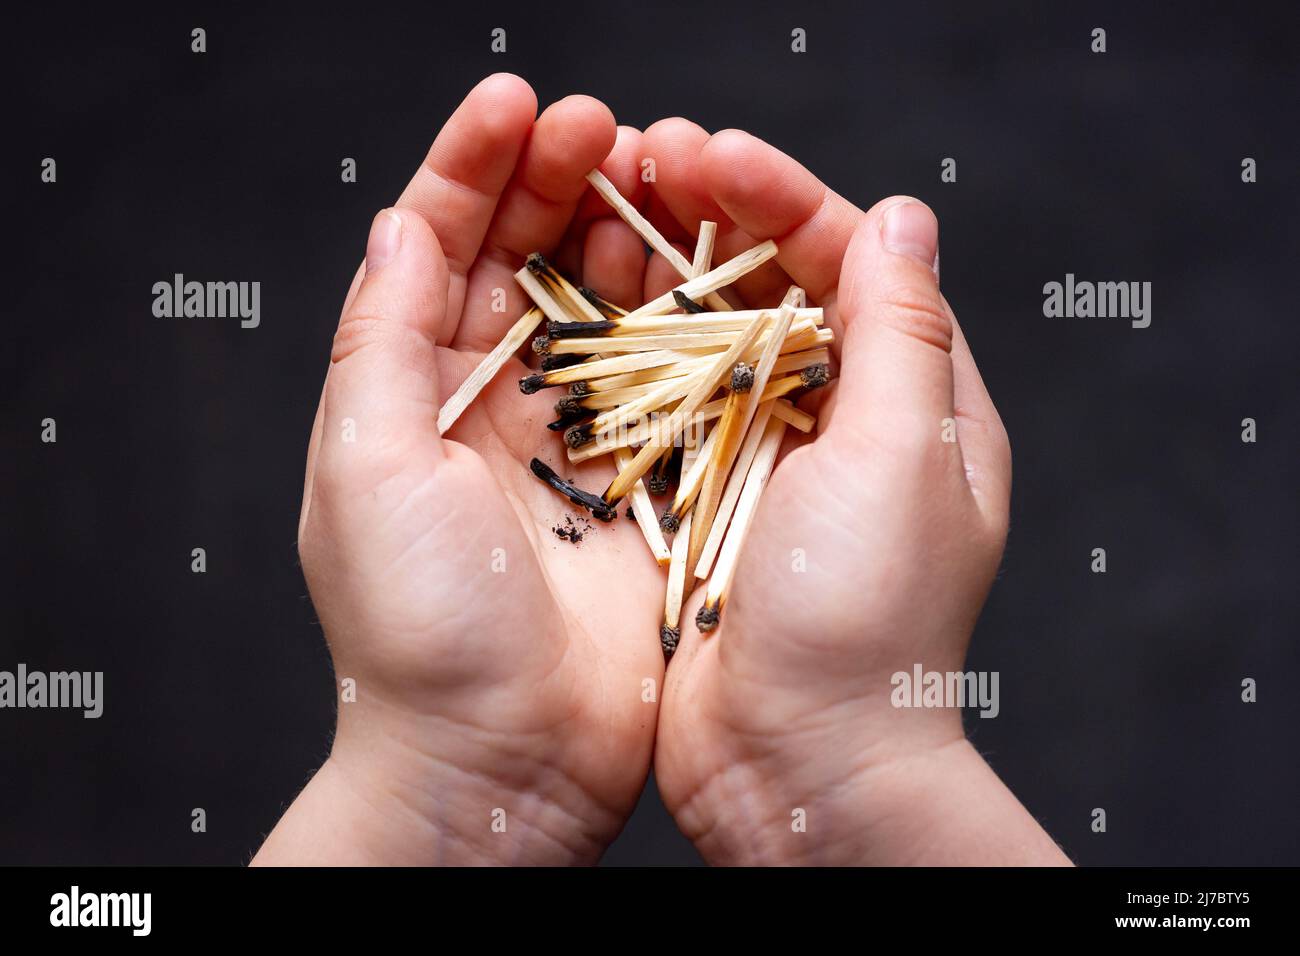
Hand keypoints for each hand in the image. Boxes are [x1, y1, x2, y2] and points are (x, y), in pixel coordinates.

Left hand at [255, 75, 669, 864]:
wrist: (506, 761)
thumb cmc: (417, 630)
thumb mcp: (365, 469)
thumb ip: (381, 341)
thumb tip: (398, 225)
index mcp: (410, 392)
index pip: (436, 247)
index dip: (471, 166)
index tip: (517, 103)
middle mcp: (491, 402)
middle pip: (525, 258)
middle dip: (555, 179)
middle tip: (602, 123)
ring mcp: (574, 437)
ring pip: (602, 303)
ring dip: (625, 230)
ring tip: (660, 171)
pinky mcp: (645, 477)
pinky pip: (667, 375)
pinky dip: (684, 315)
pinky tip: (706, 265)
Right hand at [642, 122, 1068, 864]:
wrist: (798, 768)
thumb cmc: (867, 623)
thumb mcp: (903, 460)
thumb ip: (902, 334)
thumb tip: (901, 218)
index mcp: (918, 408)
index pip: (856, 266)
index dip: (786, 199)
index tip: (713, 157)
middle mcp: (850, 428)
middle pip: (783, 290)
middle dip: (719, 218)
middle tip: (645, 157)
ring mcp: (773, 469)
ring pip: (721, 344)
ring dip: (669, 275)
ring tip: (606, 211)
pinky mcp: (708, 509)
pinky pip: (673, 412)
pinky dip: (637, 360)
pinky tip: (588, 317)